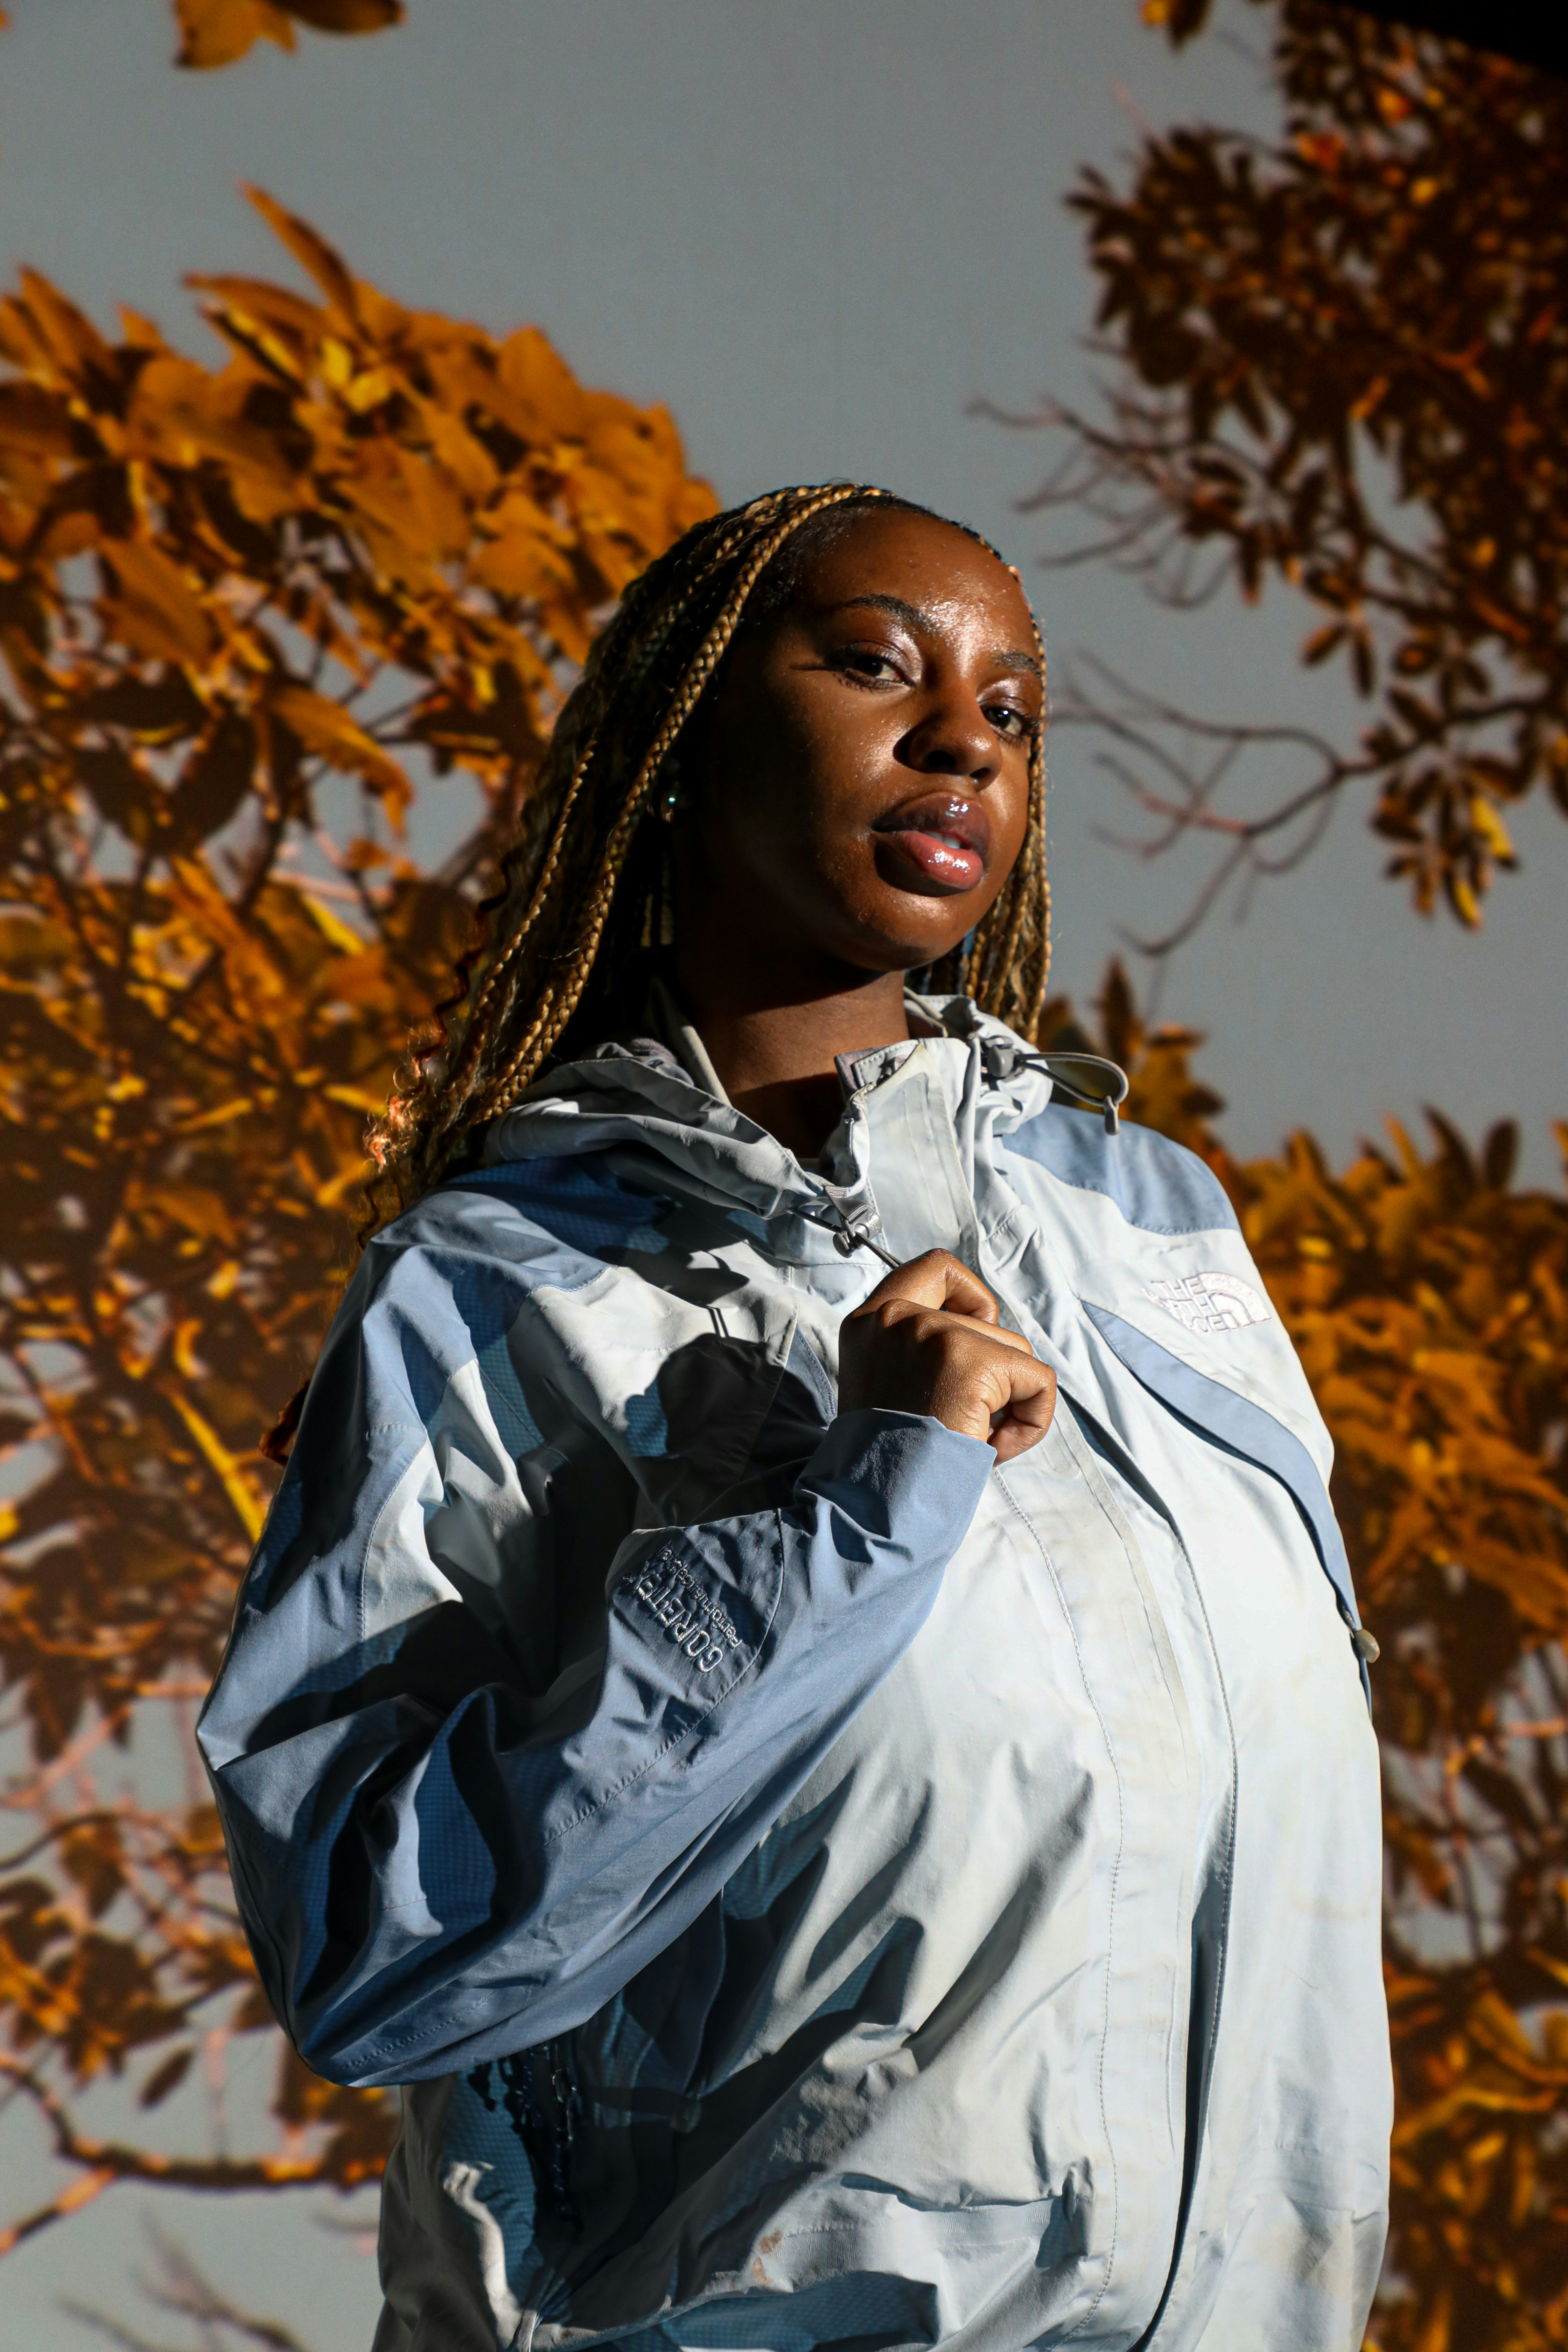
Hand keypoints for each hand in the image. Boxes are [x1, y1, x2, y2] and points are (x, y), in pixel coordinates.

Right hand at [839, 1250, 1055, 1463]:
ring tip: (974, 1438)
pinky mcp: (972, 1361)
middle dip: (992, 1370)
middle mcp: (896, 1317)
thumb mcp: (885, 1386)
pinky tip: (995, 1448)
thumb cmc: (888, 1460)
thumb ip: (918, 1352)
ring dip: (1009, 1401)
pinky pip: (1038, 1381)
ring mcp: (934, 1334)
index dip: (967, 1296)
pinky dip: (1032, 1419)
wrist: (876, 1503)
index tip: (969, 1335)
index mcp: (870, 1321)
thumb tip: (984, 1346)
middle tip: (965, 1417)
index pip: (933, 1268)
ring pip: (1014, 1351)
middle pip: (986, 1320)